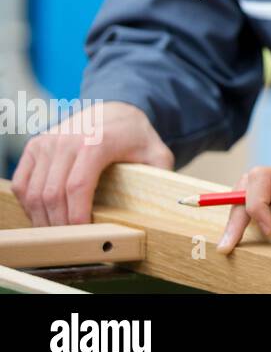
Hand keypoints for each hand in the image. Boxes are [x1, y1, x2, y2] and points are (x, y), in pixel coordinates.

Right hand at [11, 101, 173, 226]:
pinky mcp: (35, 146)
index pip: (78, 186)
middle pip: (53, 194)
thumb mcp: (157, 154)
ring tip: (60, 233)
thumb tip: (166, 205)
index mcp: (98, 140)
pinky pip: (22, 183)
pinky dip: (29, 204)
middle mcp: (68, 139)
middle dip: (61, 224)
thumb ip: (161, 177)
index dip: (77, 216)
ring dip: (43, 218)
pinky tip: (46, 214)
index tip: (85, 234)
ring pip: (33, 192)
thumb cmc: (136, 138)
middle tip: (73, 241)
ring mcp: (48, 141)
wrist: (115, 110)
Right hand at [216, 163, 270, 253]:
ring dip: (232, 218)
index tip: (268, 230)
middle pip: (247, 183)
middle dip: (236, 213)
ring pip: (241, 193)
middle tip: (229, 245)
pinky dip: (236, 220)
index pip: (262, 176)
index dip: (257, 203)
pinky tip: (233, 237)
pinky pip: (245, 205)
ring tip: (226, 245)